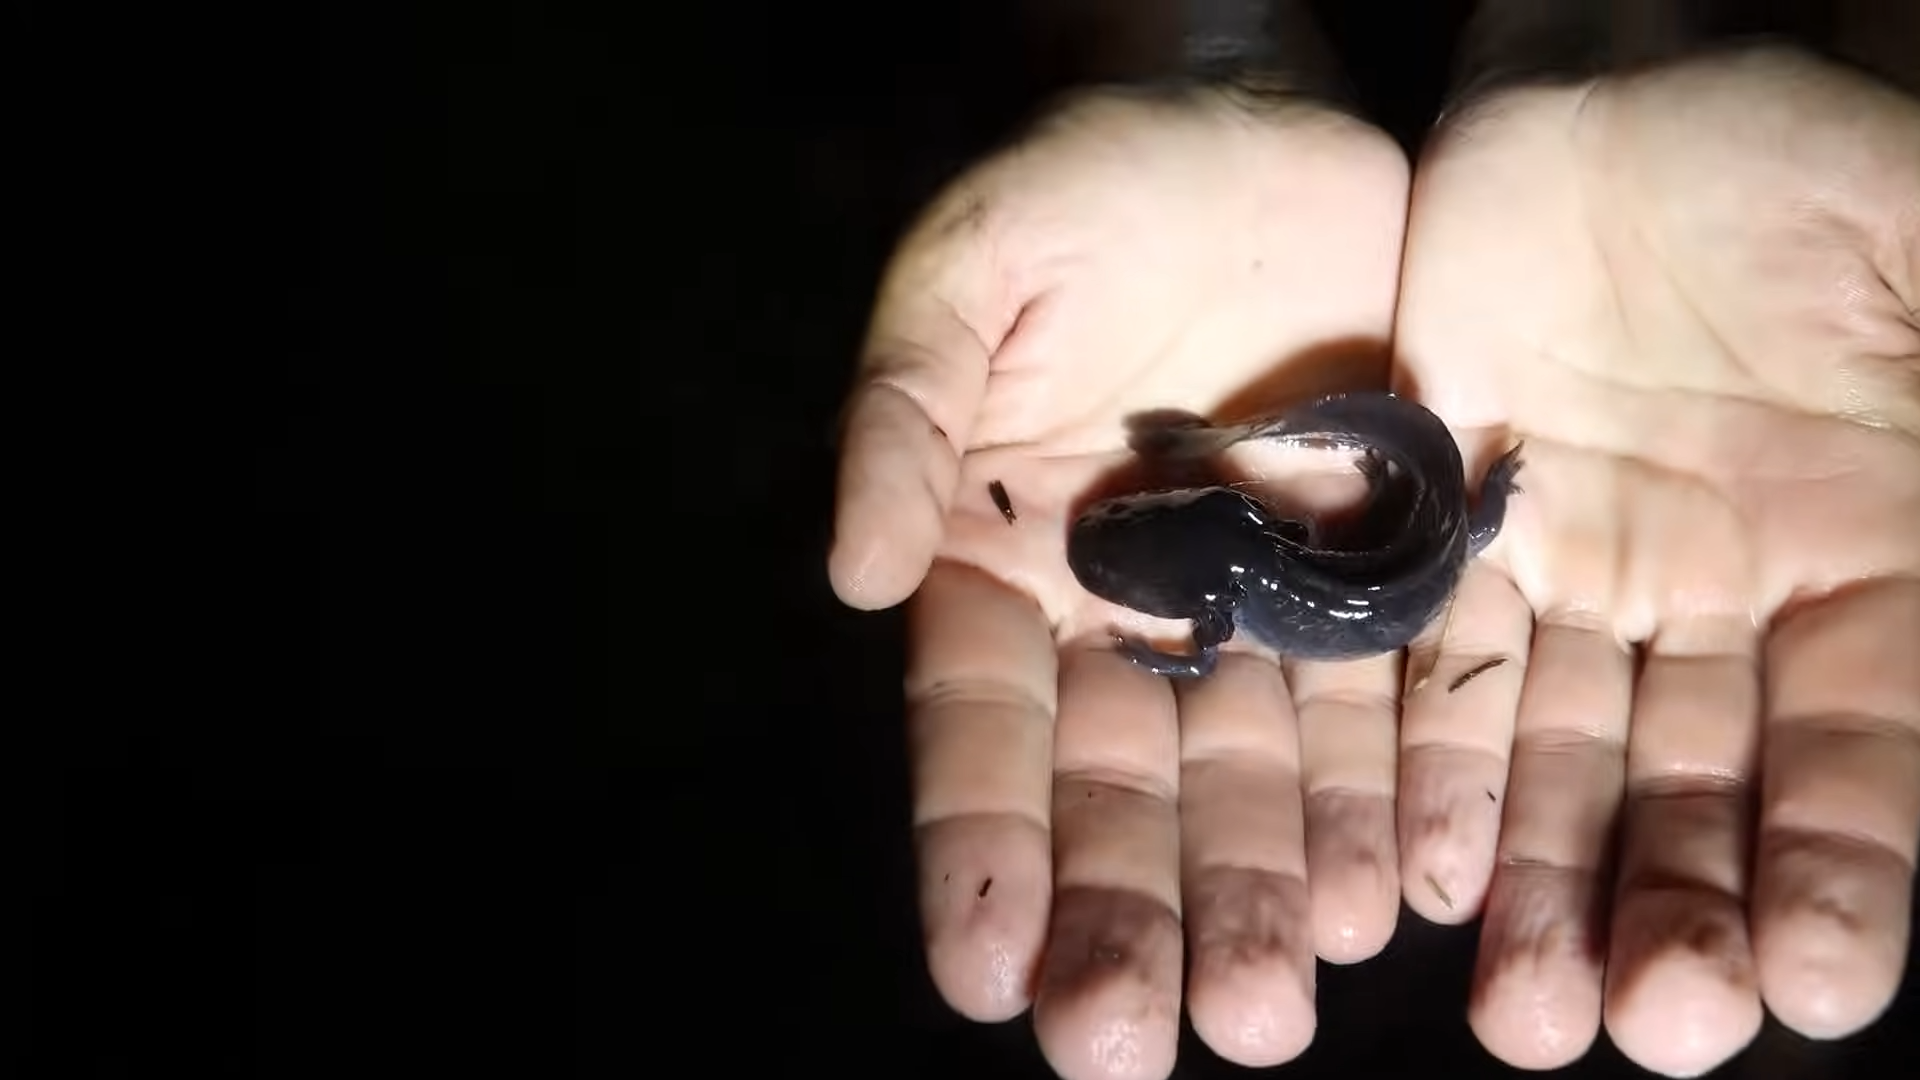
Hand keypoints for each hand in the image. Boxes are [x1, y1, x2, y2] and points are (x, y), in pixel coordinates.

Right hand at [829, 87, 1411, 1076]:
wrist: (1247, 124)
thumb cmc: (1077, 186)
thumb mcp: (963, 272)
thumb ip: (900, 414)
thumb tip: (851, 577)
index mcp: (1003, 565)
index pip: (982, 731)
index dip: (979, 848)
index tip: (979, 971)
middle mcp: (1127, 615)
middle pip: (1123, 788)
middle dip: (1126, 914)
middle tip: (1132, 1040)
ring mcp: (1261, 604)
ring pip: (1261, 774)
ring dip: (1265, 889)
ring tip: (1274, 1000)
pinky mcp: (1381, 570)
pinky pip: (1393, 698)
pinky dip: (1393, 794)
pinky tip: (1394, 893)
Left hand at [1392, 45, 1919, 1075]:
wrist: (1616, 98)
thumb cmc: (1805, 162)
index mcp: (1868, 562)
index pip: (1864, 750)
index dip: (1844, 862)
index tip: (1814, 983)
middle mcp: (1722, 604)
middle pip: (1700, 788)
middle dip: (1672, 906)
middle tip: (1645, 1027)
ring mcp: (1581, 579)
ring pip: (1558, 758)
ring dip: (1536, 884)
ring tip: (1520, 1009)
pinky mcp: (1445, 538)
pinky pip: (1426, 666)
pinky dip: (1421, 768)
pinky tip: (1411, 872)